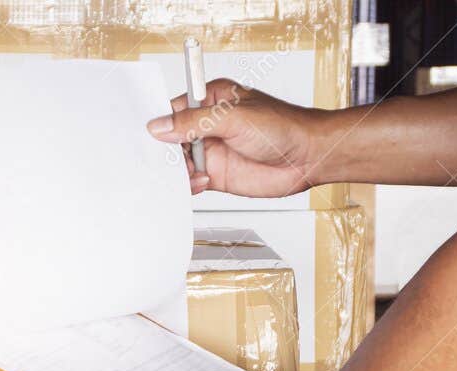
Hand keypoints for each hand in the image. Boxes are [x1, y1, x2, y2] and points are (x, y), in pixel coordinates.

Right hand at [147, 80, 329, 198]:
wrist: (307, 156)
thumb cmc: (282, 127)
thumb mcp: (233, 118)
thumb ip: (194, 122)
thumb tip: (160, 126)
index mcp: (210, 99)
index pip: (174, 110)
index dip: (160, 123)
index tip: (149, 137)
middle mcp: (208, 125)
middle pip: (172, 139)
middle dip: (165, 151)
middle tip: (162, 161)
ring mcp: (212, 150)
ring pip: (180, 162)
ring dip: (177, 171)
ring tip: (185, 175)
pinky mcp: (217, 174)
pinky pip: (192, 181)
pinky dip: (188, 185)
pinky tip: (198, 184)